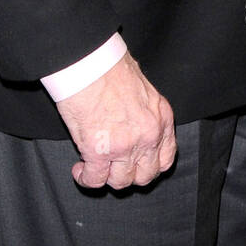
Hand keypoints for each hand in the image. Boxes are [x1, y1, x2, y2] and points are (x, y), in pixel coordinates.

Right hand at [54, 51, 176, 189]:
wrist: (91, 63)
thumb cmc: (112, 68)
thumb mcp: (143, 90)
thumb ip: (145, 113)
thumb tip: (134, 125)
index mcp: (161, 118)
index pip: (166, 158)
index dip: (149, 166)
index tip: (136, 164)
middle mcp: (149, 135)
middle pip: (145, 175)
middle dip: (128, 174)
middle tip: (114, 166)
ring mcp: (125, 146)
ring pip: (120, 181)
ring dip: (107, 176)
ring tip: (95, 165)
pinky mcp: (99, 152)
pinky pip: (95, 180)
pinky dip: (86, 178)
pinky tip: (80, 169)